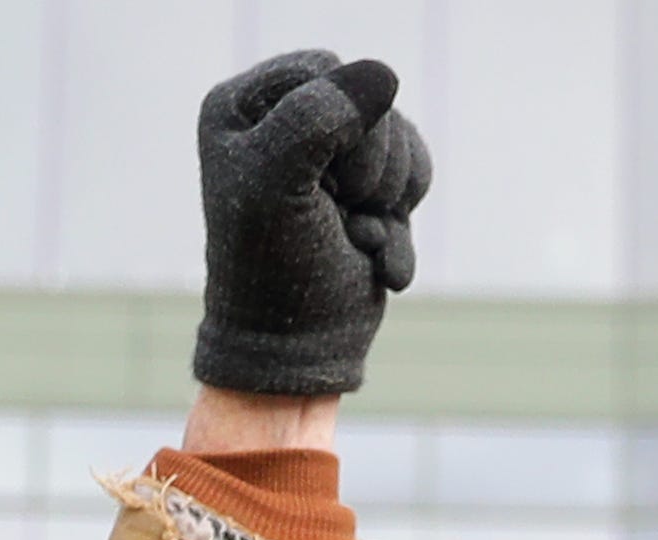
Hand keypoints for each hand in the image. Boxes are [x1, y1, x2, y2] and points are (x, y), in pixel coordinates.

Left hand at [193, 52, 429, 396]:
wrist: (300, 351)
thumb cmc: (275, 275)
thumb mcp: (278, 187)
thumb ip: (318, 116)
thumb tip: (383, 75)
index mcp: (240, 109)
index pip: (324, 70)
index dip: (343, 126)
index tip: (322, 185)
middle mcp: (279, 121)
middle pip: (370, 99)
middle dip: (370, 167)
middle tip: (335, 213)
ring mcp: (328, 153)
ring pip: (400, 135)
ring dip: (388, 198)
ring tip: (348, 235)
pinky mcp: (365, 185)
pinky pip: (417, 169)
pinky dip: (402, 219)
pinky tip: (370, 251)